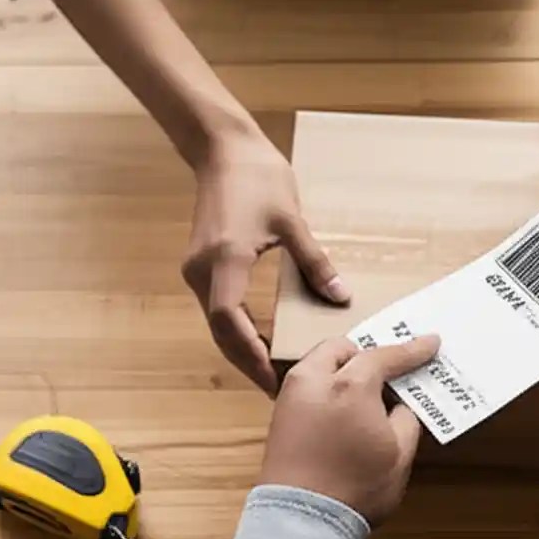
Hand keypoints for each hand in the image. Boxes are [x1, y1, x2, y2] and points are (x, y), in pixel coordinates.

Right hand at [182, 135, 351, 395]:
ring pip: (217, 323)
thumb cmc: (258, 177)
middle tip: (278, 389)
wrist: (223, 148)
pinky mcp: (203, 265)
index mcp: (225, 260)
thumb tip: (340, 297)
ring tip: (273, 373)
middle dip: (248, 362)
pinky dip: (238, 330)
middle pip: (221, 331)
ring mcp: (198, 269)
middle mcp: (203, 270)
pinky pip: (219, 308)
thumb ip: (314, 263)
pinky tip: (262, 342)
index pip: (230, 321)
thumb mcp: (292, 221)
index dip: (249, 353)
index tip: (271, 378)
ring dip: (242, 349)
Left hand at [259, 335, 439, 525]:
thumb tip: (398, 403)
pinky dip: (328, 387)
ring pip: (320, 364)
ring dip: (344, 369)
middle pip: (343, 348)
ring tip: (368, 391)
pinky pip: (308, 386)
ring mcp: (291, 397)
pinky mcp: (279, 417)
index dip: (412, 350)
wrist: (303, 522)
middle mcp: (314, 381)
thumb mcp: (399, 452)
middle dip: (367, 354)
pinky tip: (345, 408)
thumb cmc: (356, 488)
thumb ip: (405, 415)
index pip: (386, 356)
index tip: (431, 343)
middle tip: (390, 371)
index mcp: (349, 385)